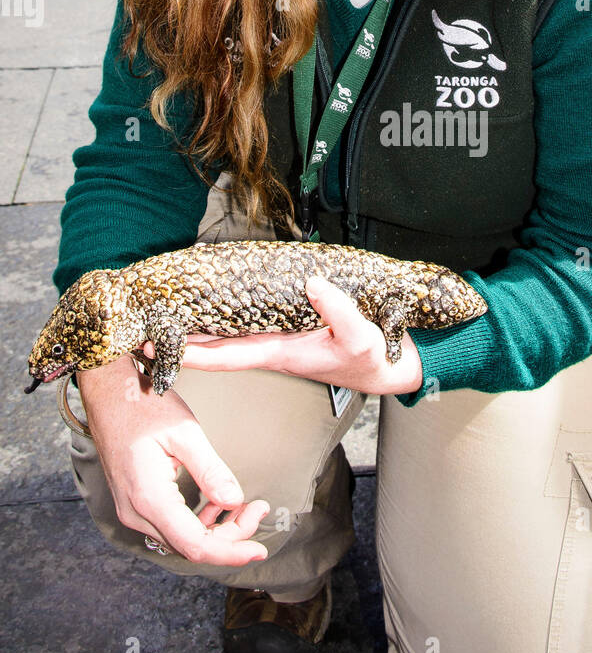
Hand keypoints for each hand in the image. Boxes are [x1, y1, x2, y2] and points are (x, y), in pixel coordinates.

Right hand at [78, 356, 269, 564]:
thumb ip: (211, 470)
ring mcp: (132, 510)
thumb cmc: (144, 406)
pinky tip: (218, 505)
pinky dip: (198, 523)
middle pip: (191, 547)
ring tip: (246, 507)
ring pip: (181, 540)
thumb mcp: (185, 432)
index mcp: (149, 497)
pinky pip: (171, 527)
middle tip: (259, 509)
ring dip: (216, 531)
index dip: (231, 552)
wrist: (108, 394)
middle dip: (231, 537)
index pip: (196, 545)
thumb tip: (236, 501)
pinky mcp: (135, 504)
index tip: (260, 549)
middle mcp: (136, 513)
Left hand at [148, 276, 424, 396]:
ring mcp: (276, 342)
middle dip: (180, 341)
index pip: (224, 355)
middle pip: (214, 347)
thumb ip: (339, 312)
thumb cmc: (372, 358)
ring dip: (196, 331)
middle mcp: (271, 348)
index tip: (158, 348)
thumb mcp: (361, 338)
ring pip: (225, 338)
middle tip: (143, 332)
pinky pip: (243, 326)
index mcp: (280, 353)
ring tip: (164, 317)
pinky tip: (209, 307)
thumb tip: (313, 284)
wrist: (387, 368)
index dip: (190, 353)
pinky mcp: (285, 332)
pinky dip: (221, 319)